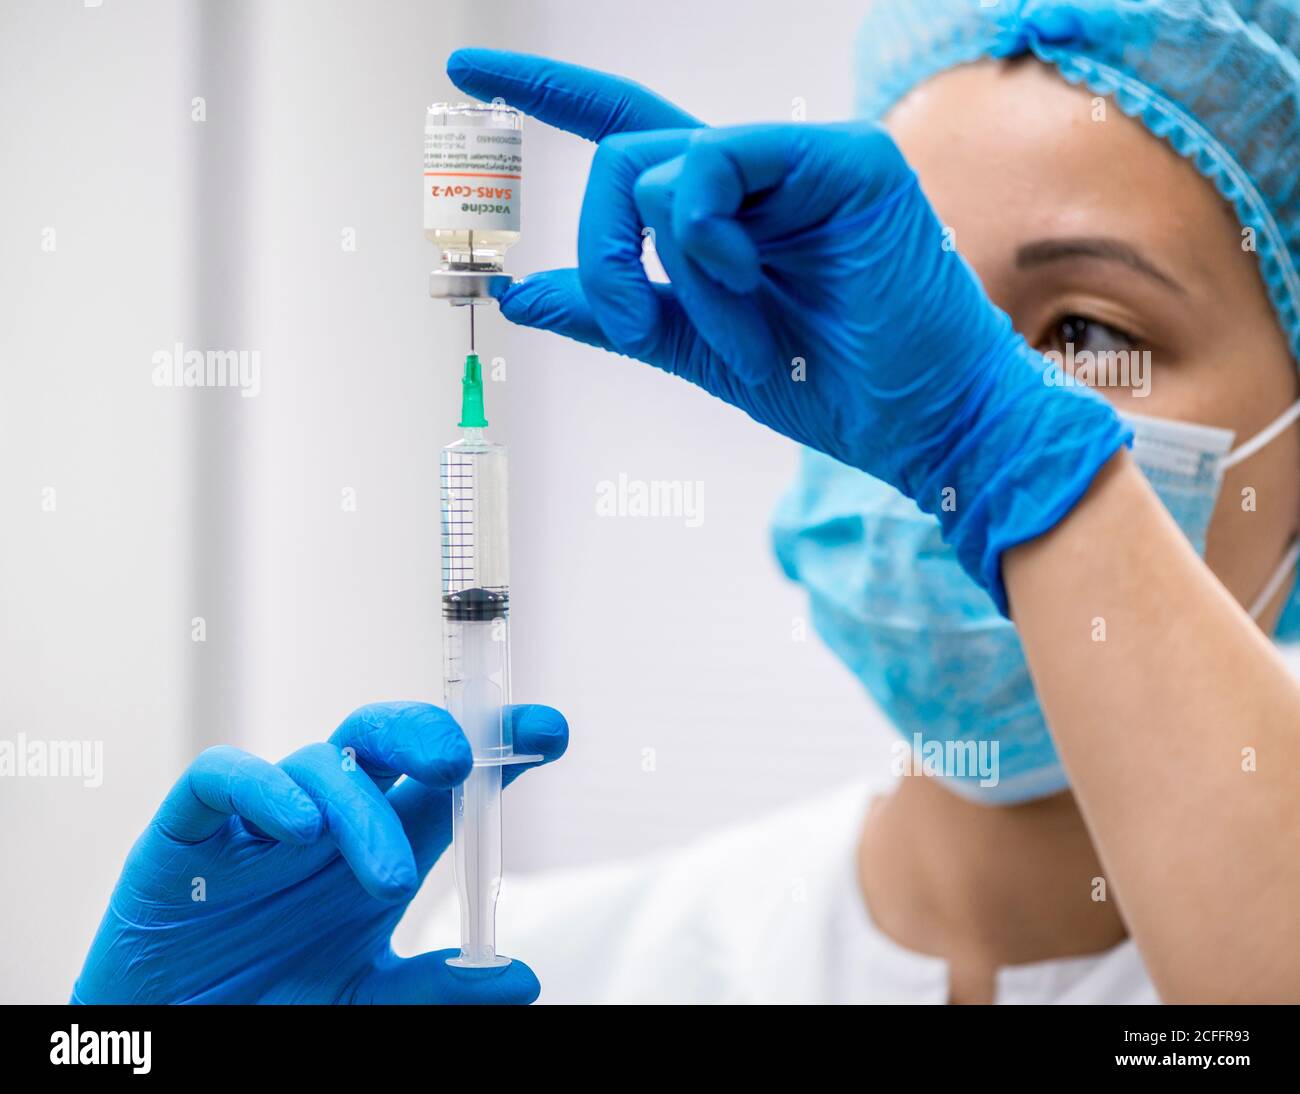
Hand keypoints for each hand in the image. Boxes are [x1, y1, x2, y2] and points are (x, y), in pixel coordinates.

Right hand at [73, 701, 566, 1003]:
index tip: (551, 732)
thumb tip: (519, 978)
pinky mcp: (188, 831)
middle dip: (427, 732)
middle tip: (459, 763)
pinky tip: (298, 827)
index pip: (445, 783)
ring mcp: (261, 821)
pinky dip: (260, 787)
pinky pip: (223, 777)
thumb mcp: (363, 1005)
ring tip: (389, 880)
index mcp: (378, 850)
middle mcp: (328, 822)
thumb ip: (434, 993)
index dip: (497, 748)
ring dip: (358, 810)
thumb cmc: (270, 1006)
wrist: (173, 1039)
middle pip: (382, 740)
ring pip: (318, 763)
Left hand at [448, 49, 1128, 609]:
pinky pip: (716, 165)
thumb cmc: (827, 387)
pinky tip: (748, 277)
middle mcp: (757, 176)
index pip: (628, 133)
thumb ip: (616, 313)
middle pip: (625, 157)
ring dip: (679, 277)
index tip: (465, 73)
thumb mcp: (696, 351)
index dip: (545, 96)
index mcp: (726, 213)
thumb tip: (520, 292)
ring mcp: (800, 160)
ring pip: (664, 168)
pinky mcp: (843, 159)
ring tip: (743, 338)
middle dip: (604, 250)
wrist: (918, 425)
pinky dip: (706, 240)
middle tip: (627, 319)